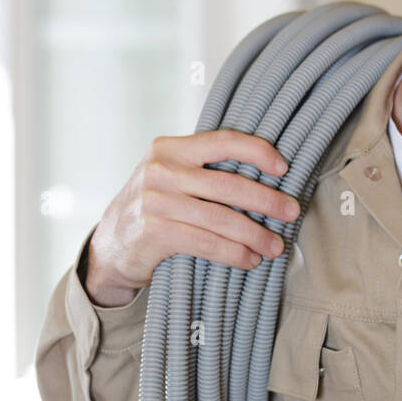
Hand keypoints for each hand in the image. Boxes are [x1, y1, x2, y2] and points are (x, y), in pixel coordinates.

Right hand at [84, 130, 299, 306]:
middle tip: (292, 213)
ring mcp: (155, 201)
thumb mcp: (170, 177)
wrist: (109, 246)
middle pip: (228, 184)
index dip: (258, 152)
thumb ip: (204, 170)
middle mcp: (161, 170)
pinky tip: (250, 259)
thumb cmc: (154, 208)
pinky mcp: (154, 231)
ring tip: (275, 246)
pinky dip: (234, 253)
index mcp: (170, 148)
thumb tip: (267, 178)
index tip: (284, 168)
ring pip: (221, 218)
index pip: (223, 140)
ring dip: (255, 234)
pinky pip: (206, 242)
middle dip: (267, 200)